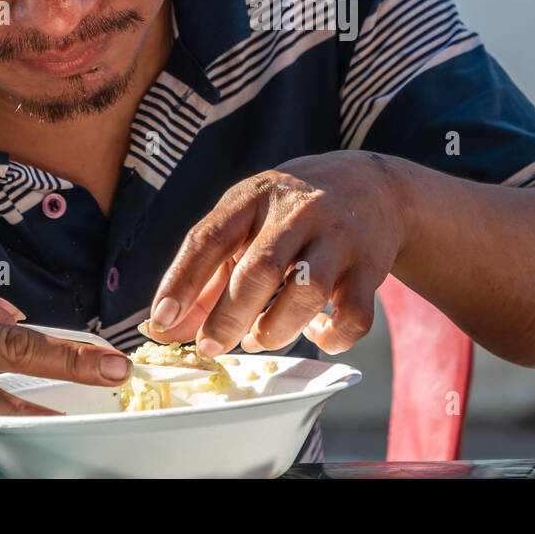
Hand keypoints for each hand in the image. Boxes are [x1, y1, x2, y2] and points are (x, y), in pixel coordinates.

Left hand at [144, 152, 410, 355]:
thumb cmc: (292, 212)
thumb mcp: (247, 223)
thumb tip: (167, 329)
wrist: (374, 187)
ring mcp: (338, 238)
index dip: (181, 281)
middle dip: (229, 317)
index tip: (161, 319)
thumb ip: (207, 275)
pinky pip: (353, 316)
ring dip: (276, 330)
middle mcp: (298, 212)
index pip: (210, 237)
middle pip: (260, 269)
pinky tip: (317, 332)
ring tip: (261, 337)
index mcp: (254, 197)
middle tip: (210, 346)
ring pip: (307, 294)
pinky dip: (331, 338)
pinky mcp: (370, 267)